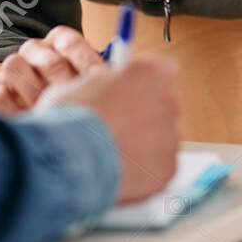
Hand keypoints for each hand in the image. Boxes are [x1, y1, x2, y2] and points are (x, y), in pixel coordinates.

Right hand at [0, 26, 105, 115]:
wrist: (52, 121)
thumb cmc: (83, 102)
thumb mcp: (96, 88)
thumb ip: (103, 79)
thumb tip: (119, 75)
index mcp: (62, 44)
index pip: (68, 42)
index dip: (84, 59)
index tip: (99, 79)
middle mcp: (36, 51)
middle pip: (42, 55)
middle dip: (62, 81)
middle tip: (76, 100)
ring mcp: (15, 69)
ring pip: (13, 65)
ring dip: (33, 91)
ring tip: (50, 109)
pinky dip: (10, 104)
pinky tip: (29, 116)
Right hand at [38, 56, 181, 202]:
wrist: (71, 157)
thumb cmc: (71, 118)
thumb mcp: (82, 85)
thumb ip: (106, 84)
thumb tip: (105, 90)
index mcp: (150, 73)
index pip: (162, 69)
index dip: (144, 83)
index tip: (132, 92)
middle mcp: (168, 102)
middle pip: (163, 106)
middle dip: (144, 116)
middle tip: (118, 129)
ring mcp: (170, 137)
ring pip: (162, 139)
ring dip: (144, 145)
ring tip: (113, 155)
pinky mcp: (168, 168)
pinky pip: (159, 168)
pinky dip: (143, 172)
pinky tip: (118, 172)